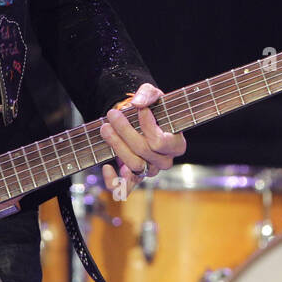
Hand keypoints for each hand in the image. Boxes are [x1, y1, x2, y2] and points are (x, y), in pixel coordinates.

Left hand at [99, 83, 185, 197]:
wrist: (139, 118)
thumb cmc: (151, 107)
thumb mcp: (153, 94)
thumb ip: (148, 94)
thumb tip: (138, 103)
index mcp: (176, 144)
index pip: (161, 142)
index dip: (147, 126)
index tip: (138, 109)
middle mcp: (165, 161)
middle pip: (144, 152)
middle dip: (125, 131)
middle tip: (112, 114)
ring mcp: (149, 170)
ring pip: (134, 165)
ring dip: (117, 146)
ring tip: (105, 128)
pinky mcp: (134, 176)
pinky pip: (125, 188)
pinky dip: (114, 182)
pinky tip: (106, 167)